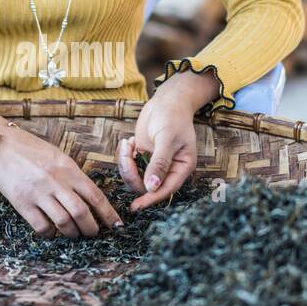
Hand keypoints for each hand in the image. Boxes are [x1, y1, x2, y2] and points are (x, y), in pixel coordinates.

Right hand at [0, 101, 120, 237]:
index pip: (95, 195)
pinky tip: (52, 231)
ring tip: (73, 234)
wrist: (0, 146)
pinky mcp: (22, 202)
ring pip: (64, 222)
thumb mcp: (59, 157)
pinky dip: (50, 233)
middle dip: (91, 229)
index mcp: (69, 169)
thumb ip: (74, 176)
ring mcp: (38, 193)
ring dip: (72, 233)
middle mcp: (56, 181)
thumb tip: (91, 199)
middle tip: (93, 234)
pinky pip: (41, 226)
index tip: (117, 226)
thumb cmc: (32, 151)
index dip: (108, 214)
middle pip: (82, 212)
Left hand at [117, 69, 217, 210]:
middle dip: (132, 172)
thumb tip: (151, 187)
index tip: (136, 206)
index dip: (151, 199)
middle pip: (146, 186)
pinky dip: (124, 156)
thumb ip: (159, 163)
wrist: (167, 100)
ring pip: (134, 177)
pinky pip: (128, 166)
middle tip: (127, 152)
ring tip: (128, 143)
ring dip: (126, 163)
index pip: (166, 190)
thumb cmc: (172, 116)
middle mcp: (169, 169)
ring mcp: (154, 164)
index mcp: (182, 167)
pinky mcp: (143, 157)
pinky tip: (129, 141)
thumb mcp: (167, 138)